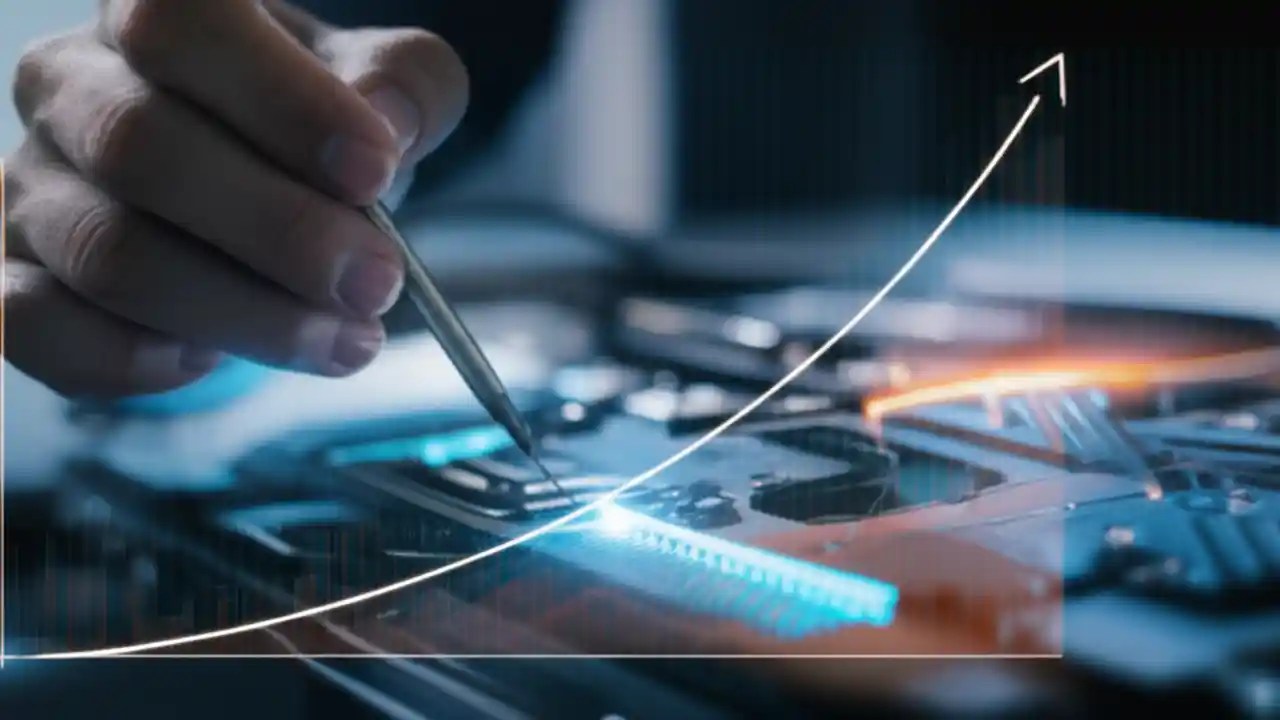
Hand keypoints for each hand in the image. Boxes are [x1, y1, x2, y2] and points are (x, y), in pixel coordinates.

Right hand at [4, 0, 467, 397]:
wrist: (252, 186)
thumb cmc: (310, 128)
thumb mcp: (378, 85)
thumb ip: (403, 84)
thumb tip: (385, 123)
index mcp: (156, 12)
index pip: (183, 26)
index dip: (282, 102)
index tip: (375, 170)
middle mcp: (70, 86)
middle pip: (140, 148)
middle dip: (279, 232)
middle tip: (375, 283)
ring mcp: (32, 186)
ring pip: (109, 255)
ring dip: (242, 314)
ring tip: (342, 340)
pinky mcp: (13, 281)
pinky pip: (40, 330)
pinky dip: (135, 360)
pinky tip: (212, 360)